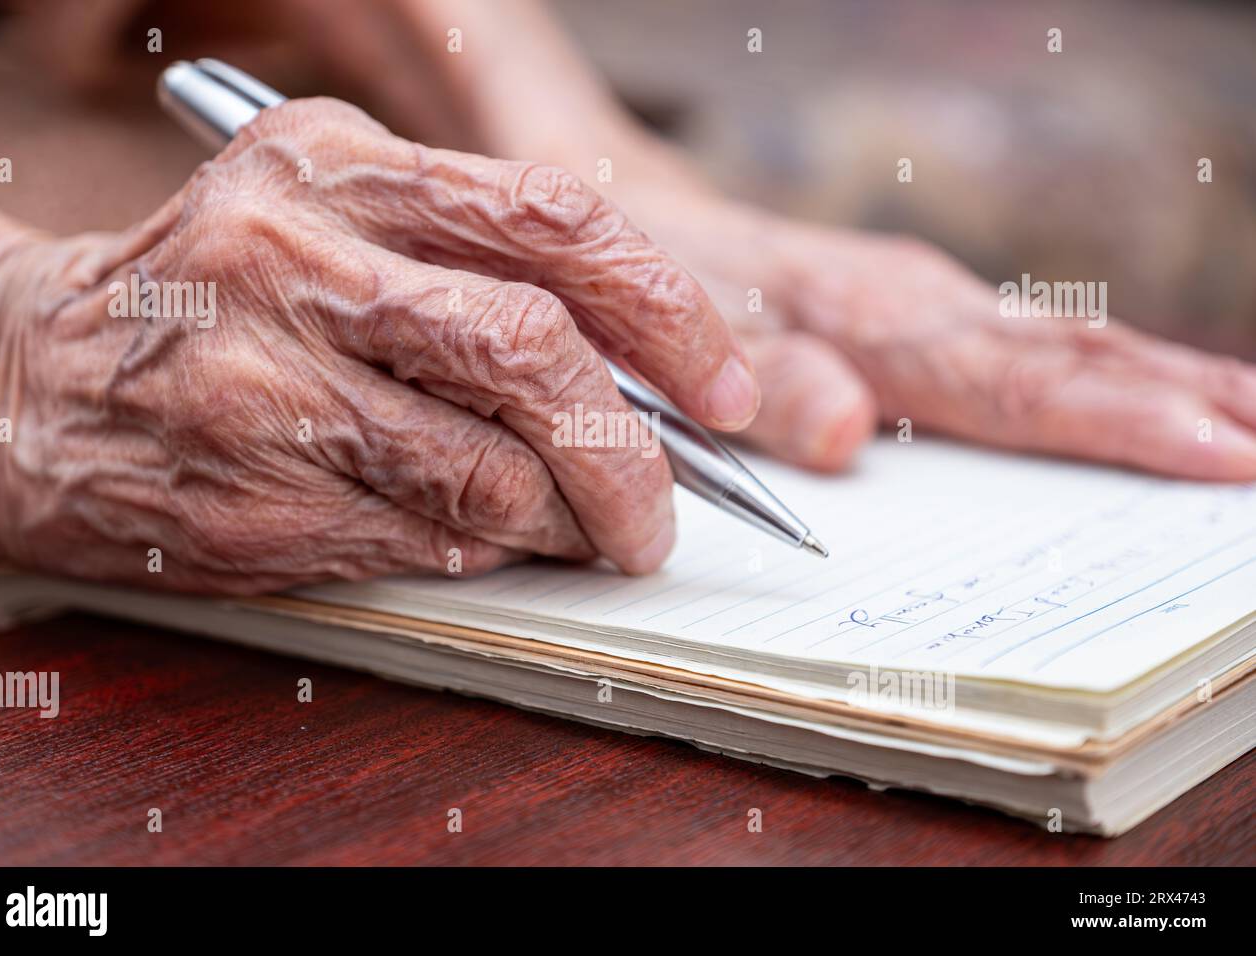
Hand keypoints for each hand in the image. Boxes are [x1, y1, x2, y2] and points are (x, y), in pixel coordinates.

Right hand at [0, 98, 758, 591]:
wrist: (27, 377)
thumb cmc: (214, 296)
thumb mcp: (332, 219)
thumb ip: (475, 265)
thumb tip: (648, 370)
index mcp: (338, 169)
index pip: (553, 220)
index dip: (667, 312)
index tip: (724, 388)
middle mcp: (294, 261)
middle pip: (531, 353)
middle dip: (633, 451)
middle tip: (662, 507)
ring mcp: (262, 383)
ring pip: (487, 468)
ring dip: (566, 518)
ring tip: (584, 529)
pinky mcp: (248, 493)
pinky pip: (424, 537)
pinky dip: (485, 549)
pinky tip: (484, 537)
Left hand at [605, 179, 1255, 479]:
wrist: (637, 224)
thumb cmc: (662, 293)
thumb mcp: (690, 340)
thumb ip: (768, 384)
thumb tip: (853, 435)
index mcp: (876, 321)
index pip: (1018, 383)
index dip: (1123, 425)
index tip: (1222, 456)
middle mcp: (918, 306)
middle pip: (1071, 358)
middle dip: (1181, 402)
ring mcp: (925, 306)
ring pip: (1065, 346)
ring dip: (1164, 383)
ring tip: (1248, 420)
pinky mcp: (919, 314)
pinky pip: (1029, 347)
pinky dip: (1104, 374)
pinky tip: (1147, 394)